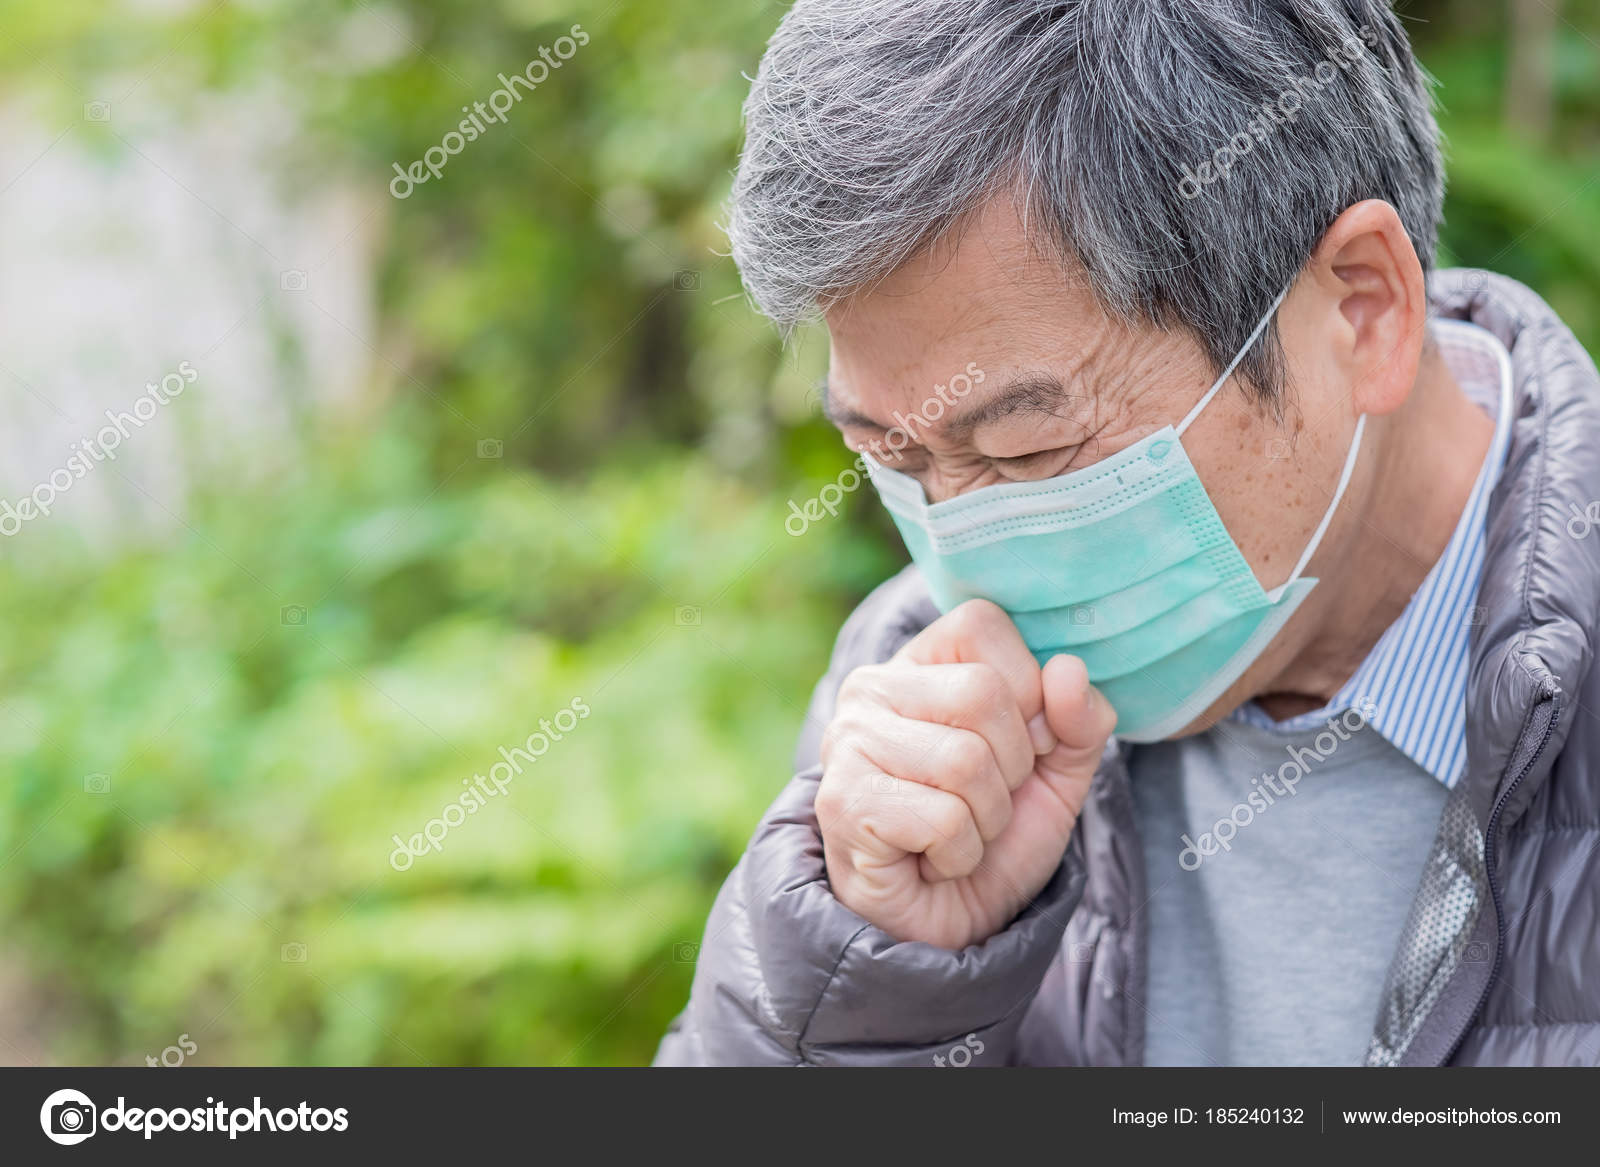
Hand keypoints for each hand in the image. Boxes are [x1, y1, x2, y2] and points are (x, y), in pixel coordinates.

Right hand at [815, 599, 1115, 949]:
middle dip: (1012, 767)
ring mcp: (849, 742)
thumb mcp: (1057, 773)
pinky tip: (931, 858)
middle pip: (982, 693)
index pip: (982, 624)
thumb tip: (1068, 670)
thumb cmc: (992, 837)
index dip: (1026, 689)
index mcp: (922, 662)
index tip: (1016, 745)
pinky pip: (943, 819)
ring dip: (987, 819)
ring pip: (966, 761)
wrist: (943, 926)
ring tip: (958, 834)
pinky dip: (959, 854)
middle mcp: (873, 687)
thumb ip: (1078, 720)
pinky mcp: (843, 801)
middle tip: (983, 802)